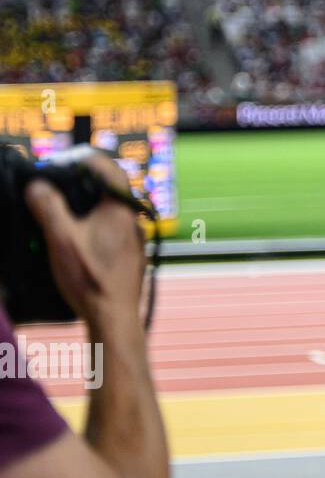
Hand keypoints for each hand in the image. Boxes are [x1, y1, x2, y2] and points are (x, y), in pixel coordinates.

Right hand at [23, 152, 145, 327]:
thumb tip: (37, 185)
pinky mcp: (130, 255)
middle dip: (80, 185)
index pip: (108, 167)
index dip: (84, 160)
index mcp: (120, 209)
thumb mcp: (61, 238)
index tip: (62, 163)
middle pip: (108, 189)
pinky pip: (111, 231)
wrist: (114, 317)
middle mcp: (133, 220)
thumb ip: (48, 207)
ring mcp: (135, 238)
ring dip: (85, 208)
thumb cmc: (90, 278)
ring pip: (109, 211)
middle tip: (55, 189)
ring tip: (59, 216)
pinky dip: (92, 227)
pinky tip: (74, 242)